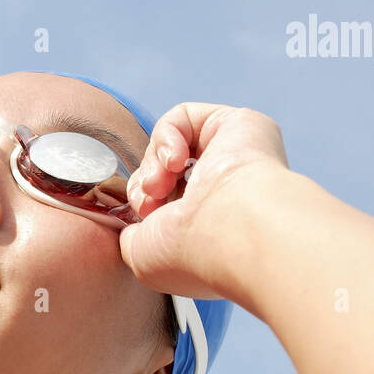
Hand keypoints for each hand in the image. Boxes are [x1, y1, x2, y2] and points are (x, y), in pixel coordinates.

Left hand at [119, 103, 289, 299]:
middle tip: (149, 200)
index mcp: (209, 224)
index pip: (165, 200)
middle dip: (146, 181)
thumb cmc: (190, 254)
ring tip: (160, 182)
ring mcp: (236, 157)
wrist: (230, 234)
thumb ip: (132, 237)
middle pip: (166, 170)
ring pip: (174, 142)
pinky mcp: (241, 125)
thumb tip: (132, 226)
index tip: (144, 214)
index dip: (142, 200)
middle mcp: (227, 192)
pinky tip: (176, 161)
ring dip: (154, 160)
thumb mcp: (143, 256)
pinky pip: (184, 117)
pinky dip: (166, 135)